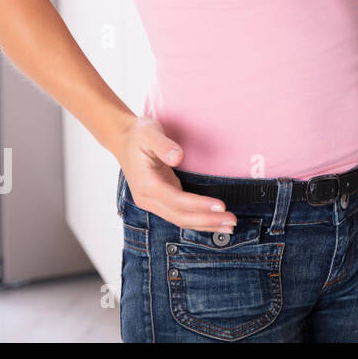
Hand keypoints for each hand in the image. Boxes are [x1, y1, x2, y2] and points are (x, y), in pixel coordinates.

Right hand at [114, 117, 237, 231]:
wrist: (125, 140)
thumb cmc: (139, 135)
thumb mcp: (149, 133)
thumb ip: (164, 145)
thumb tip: (178, 157)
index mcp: (145, 184)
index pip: (175, 200)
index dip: (198, 205)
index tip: (220, 206)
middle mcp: (148, 198)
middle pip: (179, 216)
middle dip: (207, 220)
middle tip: (232, 221)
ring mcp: (154, 201)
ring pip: (181, 220)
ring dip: (206, 225)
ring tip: (229, 226)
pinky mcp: (162, 200)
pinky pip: (182, 215)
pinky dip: (199, 220)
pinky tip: (215, 223)